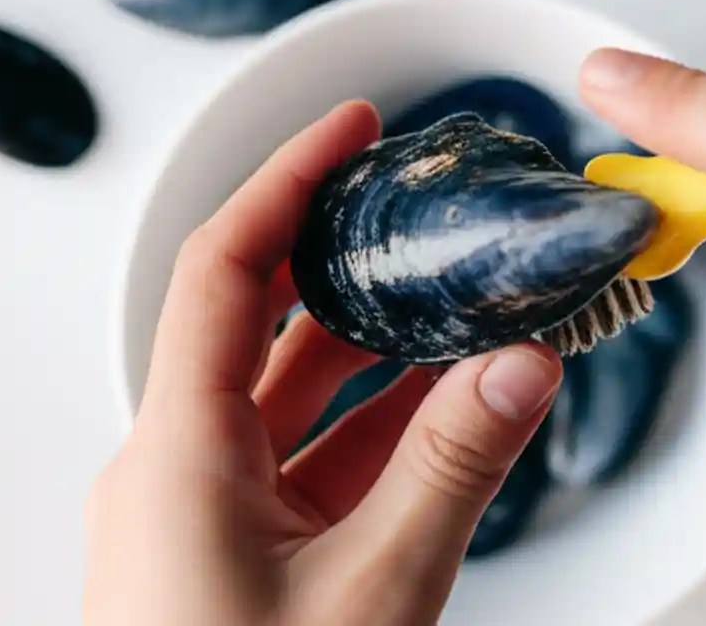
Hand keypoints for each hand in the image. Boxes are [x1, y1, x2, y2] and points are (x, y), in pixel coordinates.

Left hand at [82, 102, 561, 624]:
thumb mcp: (374, 592)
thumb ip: (456, 469)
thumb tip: (527, 366)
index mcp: (179, 451)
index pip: (226, 269)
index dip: (286, 179)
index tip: (351, 127)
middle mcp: (183, 467)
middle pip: (273, 328)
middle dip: (358, 269)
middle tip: (433, 213)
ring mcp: (213, 515)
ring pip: (306, 405)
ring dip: (386, 358)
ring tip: (470, 305)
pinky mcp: (247, 560)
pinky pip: (318, 469)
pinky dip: (383, 434)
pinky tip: (456, 408)